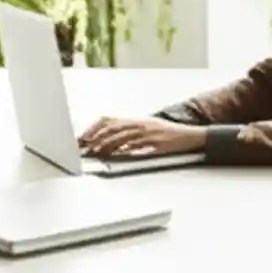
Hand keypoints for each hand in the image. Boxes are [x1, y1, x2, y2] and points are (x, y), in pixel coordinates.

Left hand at [78, 116, 205, 156]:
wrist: (187, 136)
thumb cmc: (167, 135)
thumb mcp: (146, 130)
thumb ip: (130, 135)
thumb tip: (113, 144)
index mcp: (135, 120)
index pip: (108, 119)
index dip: (94, 127)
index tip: (83, 137)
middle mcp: (138, 123)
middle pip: (112, 126)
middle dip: (96, 136)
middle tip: (86, 147)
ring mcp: (146, 131)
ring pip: (121, 135)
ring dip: (107, 144)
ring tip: (96, 152)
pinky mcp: (154, 141)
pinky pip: (137, 144)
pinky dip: (125, 148)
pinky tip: (117, 153)